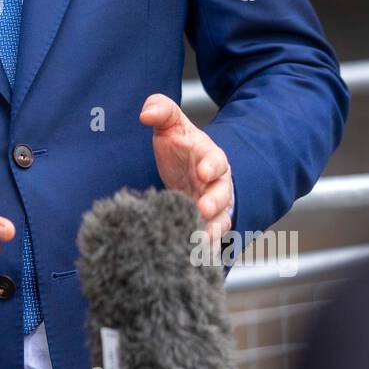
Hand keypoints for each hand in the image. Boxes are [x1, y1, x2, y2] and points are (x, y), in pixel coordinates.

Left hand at [139, 94, 232, 250]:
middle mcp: (217, 185)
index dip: (211, 166)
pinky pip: (210, 238)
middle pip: (222, 194)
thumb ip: (161, 111)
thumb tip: (146, 112)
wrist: (187, 170)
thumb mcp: (171, 126)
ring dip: (211, 230)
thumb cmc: (180, 148)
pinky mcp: (205, 225)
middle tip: (202, 209)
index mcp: (211, 158)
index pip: (217, 161)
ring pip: (220, 220)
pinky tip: (194, 257)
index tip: (202, 172)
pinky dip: (205, 248)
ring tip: (199, 241)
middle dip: (214, 202)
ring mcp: (214, 208)